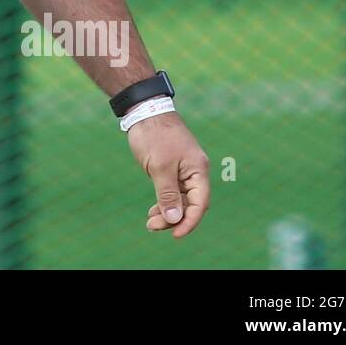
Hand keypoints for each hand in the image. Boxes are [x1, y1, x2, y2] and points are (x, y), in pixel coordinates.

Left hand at [127, 110, 209, 237]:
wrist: (145, 110)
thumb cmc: (155, 135)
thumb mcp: (160, 167)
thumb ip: (168, 194)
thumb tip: (175, 218)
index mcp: (198, 170)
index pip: (200, 203)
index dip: (189, 221)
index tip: (175, 234)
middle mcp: (194, 172)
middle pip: (190, 204)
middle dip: (174, 218)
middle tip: (152, 226)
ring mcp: (183, 170)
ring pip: (180, 199)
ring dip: (167, 212)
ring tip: (150, 222)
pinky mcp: (171, 168)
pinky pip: (172, 191)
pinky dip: (164, 201)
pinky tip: (153, 210)